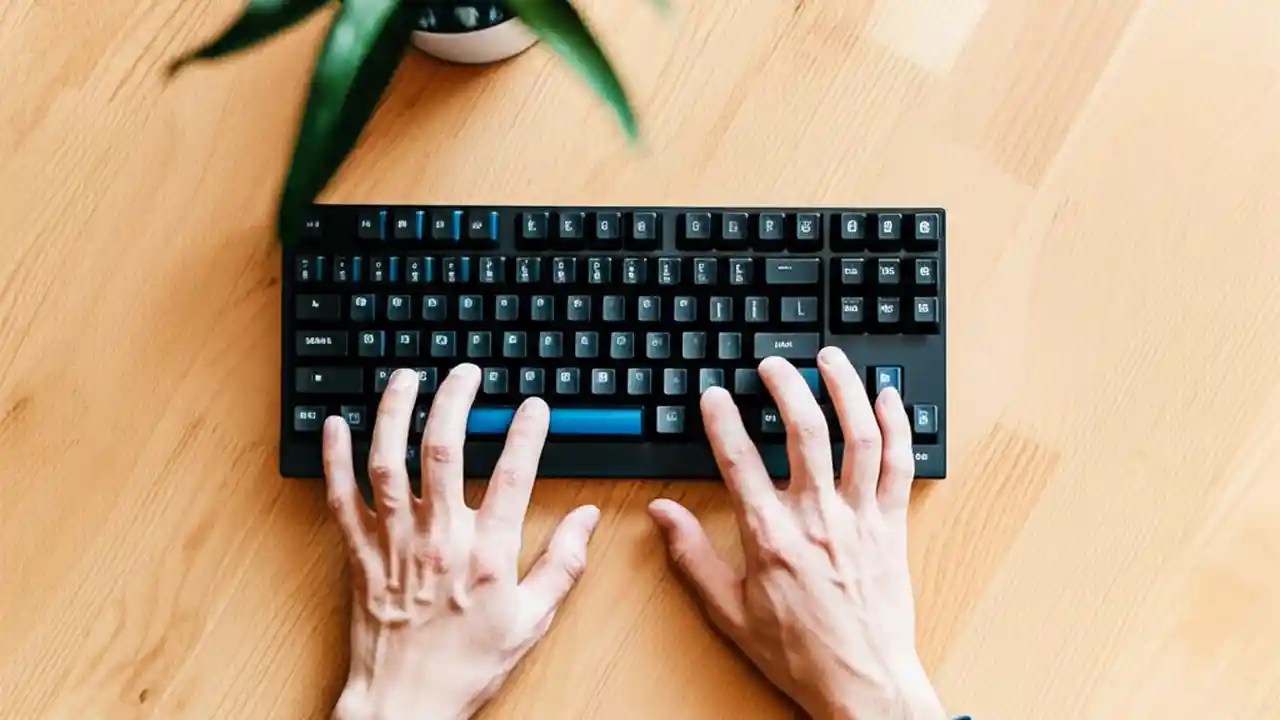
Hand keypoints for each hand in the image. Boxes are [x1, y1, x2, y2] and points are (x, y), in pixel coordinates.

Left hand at [323, 365, 599, 719]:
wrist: (405, 705)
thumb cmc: (466, 666)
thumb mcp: (531, 622)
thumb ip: (563, 566)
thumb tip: (587, 520)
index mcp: (486, 554)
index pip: (514, 475)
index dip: (527, 433)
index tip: (533, 407)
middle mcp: (438, 538)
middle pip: (444, 451)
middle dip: (456, 401)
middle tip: (466, 373)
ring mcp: (393, 543)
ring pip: (389, 461)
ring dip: (395, 412)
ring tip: (405, 378)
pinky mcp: (358, 554)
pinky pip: (340, 497)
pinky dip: (334, 459)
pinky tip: (336, 424)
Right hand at [649, 348, 945, 719]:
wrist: (863, 684)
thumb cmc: (799, 653)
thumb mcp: (729, 612)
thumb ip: (692, 557)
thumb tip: (663, 514)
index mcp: (773, 538)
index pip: (740, 462)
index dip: (722, 421)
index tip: (713, 395)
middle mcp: (819, 519)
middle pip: (804, 432)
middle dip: (786, 386)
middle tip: (772, 364)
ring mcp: (861, 519)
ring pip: (859, 436)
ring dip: (845, 390)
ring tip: (830, 360)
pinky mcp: (892, 527)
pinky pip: (899, 466)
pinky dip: (897, 427)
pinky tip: (887, 399)